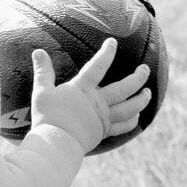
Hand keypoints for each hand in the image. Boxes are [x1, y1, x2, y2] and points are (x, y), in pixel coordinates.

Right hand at [29, 38, 151, 153]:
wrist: (55, 144)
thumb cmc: (47, 117)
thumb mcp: (41, 92)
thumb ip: (43, 71)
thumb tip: (38, 52)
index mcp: (83, 89)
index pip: (98, 66)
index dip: (107, 53)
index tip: (113, 42)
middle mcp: (98, 102)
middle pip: (124, 88)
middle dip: (138, 77)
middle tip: (146, 69)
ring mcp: (103, 118)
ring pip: (130, 108)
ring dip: (141, 100)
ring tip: (148, 93)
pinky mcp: (103, 132)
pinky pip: (123, 126)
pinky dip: (132, 121)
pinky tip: (137, 117)